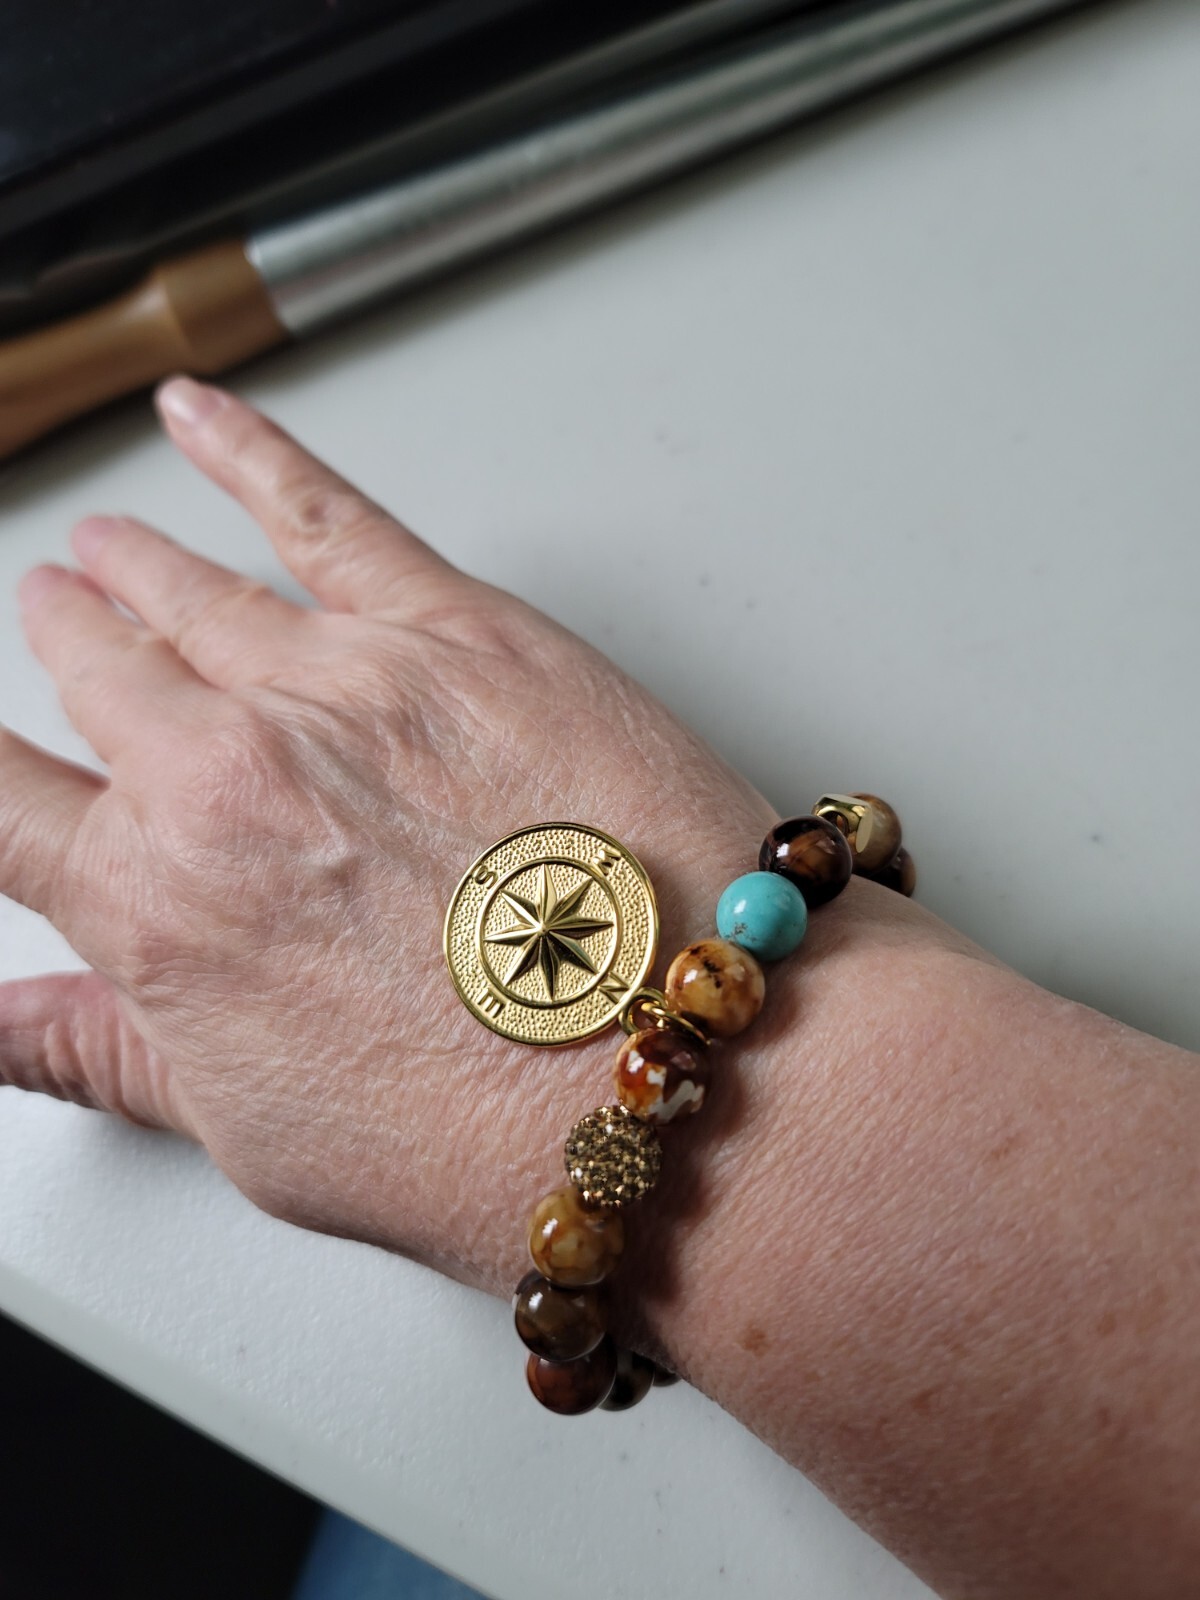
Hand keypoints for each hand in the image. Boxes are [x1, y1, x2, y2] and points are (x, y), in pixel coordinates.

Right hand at [0, 376, 815, 1310]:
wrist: (684, 1065)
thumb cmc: (495, 1134)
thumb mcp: (261, 1133)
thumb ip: (111, 1057)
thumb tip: (6, 1030)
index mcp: (159, 902)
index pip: (0, 801)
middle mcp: (227, 774)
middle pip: (98, 670)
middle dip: (71, 640)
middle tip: (61, 619)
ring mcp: (342, 685)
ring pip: (191, 591)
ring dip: (133, 567)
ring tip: (104, 550)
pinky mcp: (459, 628)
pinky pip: (321, 507)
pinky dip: (248, 450)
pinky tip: (197, 418)